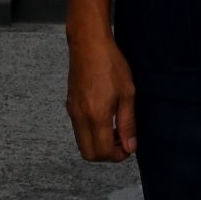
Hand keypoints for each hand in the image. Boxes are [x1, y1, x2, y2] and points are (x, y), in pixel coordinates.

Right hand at [66, 30, 138, 161]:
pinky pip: (78, 130)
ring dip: (98, 145)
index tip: (129, 147)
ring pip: (82, 143)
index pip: (103, 151)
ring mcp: (72, 112)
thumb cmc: (111, 64)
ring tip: (115, 130)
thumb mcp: (127, 93)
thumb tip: (130, 147)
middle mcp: (80, 117)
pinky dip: (91, 134)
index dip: (118, 156)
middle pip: (88, 154)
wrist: (88, 44)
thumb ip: (128, 123)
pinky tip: (105, 119)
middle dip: (106, 155)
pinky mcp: (70, 105)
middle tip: (122, 143)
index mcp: (96, 115)